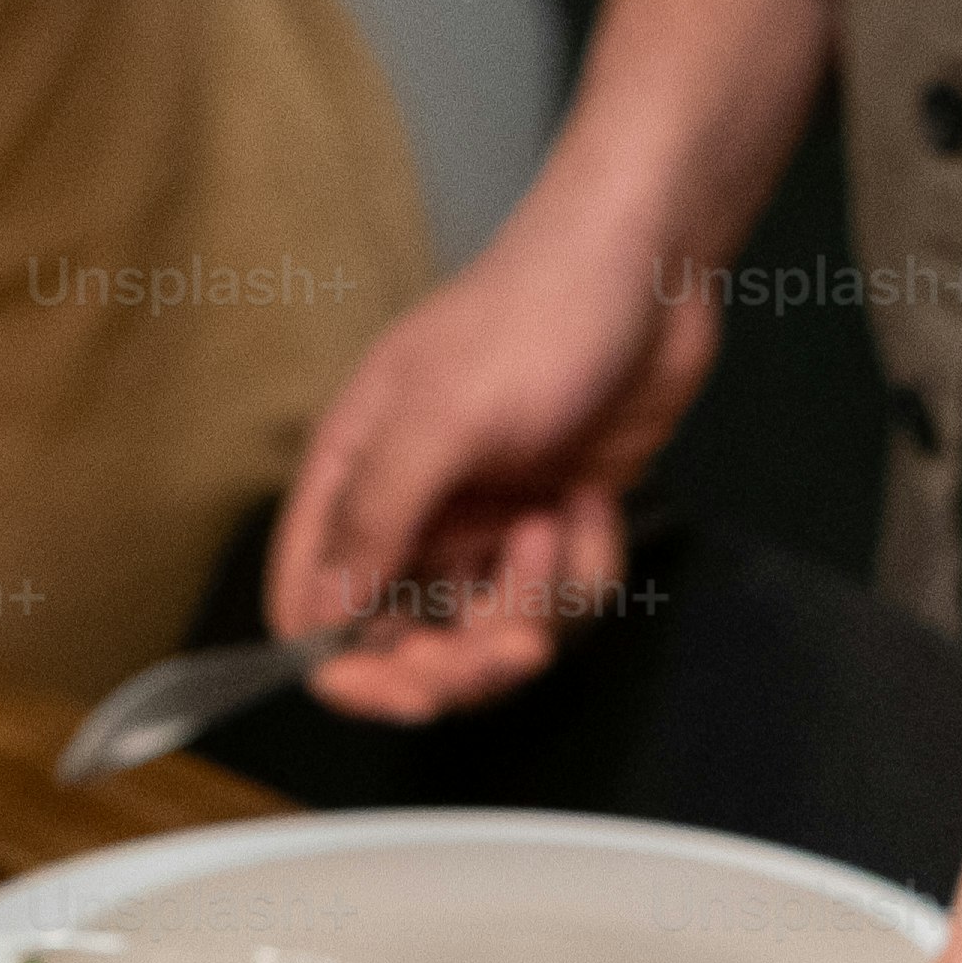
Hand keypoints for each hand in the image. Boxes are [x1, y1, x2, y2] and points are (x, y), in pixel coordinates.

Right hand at [257, 0, 827, 724]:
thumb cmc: (535, 318)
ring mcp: (481, 524)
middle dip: (463, 659)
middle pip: (405, 647)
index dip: (351, 671)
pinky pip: (560, 602)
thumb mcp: (441, 415)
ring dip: (534, 604)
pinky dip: (586, 567)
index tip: (413, 693)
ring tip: (557, 526)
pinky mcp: (550, 528)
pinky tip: (593, 503)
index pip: (312, 610)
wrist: (649, 270)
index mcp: (352, 479)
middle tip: (516, 647)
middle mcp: (408, 513)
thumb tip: (319, 620)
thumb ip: (376, 518)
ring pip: (489, 634)